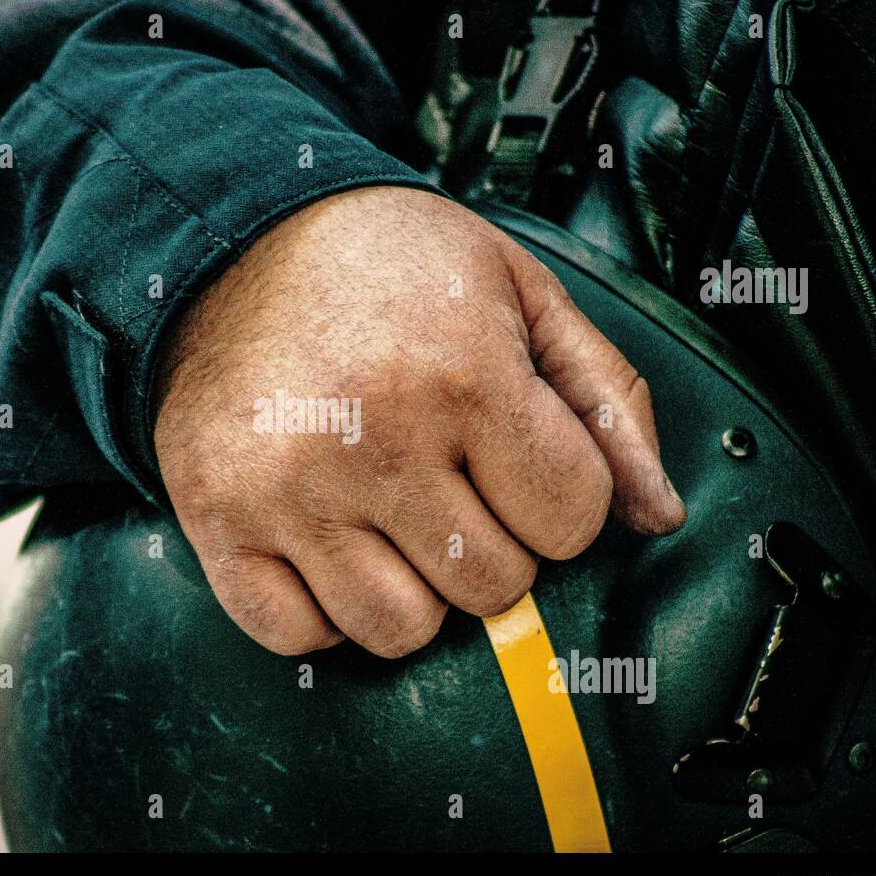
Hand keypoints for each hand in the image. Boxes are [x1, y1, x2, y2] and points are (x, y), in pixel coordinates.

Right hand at [154, 186, 684, 656]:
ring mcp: (287, 490)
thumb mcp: (519, 291)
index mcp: (463, 376)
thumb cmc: (389, 265)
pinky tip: (327, 545)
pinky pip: (296, 634)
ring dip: (412, 590)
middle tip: (448, 479)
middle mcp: (373, 442)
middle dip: (492, 543)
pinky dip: (322, 610)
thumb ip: (605, 399)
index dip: (557, 495)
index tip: (514, 455)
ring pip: (399, 629)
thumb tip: (657, 515)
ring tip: (390, 518)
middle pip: (492, 585)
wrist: (235, 240)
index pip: (571, 521)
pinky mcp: (218, 519)